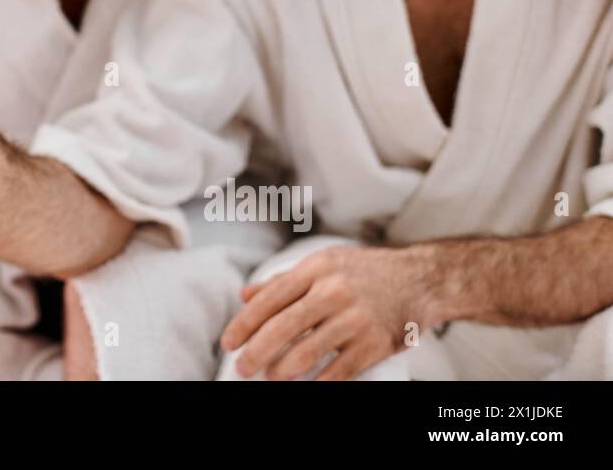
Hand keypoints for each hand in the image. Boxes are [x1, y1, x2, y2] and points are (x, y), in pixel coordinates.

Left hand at [220, 245, 429, 380]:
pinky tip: (305, 386)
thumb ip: (283, 280)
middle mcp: (333, 291)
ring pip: (308, 351)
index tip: (228, 343)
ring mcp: (355, 318)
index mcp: (316, 269)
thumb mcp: (323, 263)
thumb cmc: (363, 271)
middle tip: (241, 368)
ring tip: (269, 377)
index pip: (270, 298)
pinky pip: (340, 370)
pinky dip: (319, 382)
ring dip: (282, 370)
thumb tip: (245, 296)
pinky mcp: (374, 343)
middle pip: (283, 326)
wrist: (420, 279)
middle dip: (257, 351)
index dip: (244, 323)